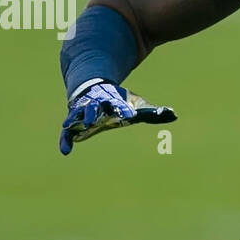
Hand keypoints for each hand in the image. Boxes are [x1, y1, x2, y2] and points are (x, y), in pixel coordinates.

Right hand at [59, 80, 175, 154]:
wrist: (93, 88)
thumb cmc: (117, 101)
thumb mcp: (136, 105)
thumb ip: (152, 113)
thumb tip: (174, 115)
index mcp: (112, 101)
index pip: (119, 105)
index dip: (124, 110)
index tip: (130, 115)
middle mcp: (96, 105)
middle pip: (94, 107)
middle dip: (92, 112)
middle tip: (92, 120)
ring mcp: (83, 112)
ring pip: (77, 115)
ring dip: (76, 120)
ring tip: (72, 127)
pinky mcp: (74, 121)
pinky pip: (68, 131)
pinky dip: (66, 140)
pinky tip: (66, 151)